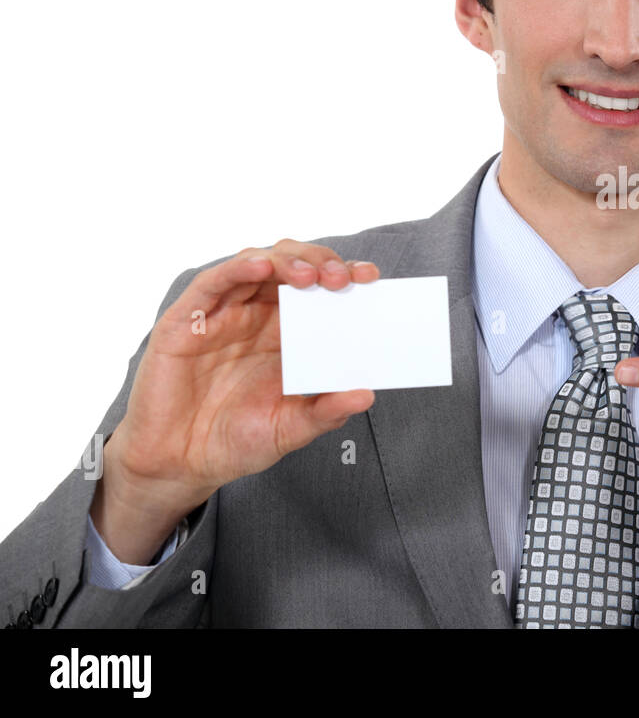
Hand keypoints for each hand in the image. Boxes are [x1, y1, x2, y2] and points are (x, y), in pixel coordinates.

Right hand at [91, 240, 379, 563]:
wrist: (179, 465)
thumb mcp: (290, 430)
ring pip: (256, 263)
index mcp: (287, 333)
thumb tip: (367, 395)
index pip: (320, 290)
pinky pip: (213, 283)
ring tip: (311, 276)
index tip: (371, 278)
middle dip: (321, 263)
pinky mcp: (186, 321)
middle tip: (342, 280)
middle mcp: (257, 316)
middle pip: (292, 266)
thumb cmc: (235, 441)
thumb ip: (325, 413)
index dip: (345, 276)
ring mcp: (222, 315)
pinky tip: (261, 265)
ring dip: (288, 261)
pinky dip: (238, 268)